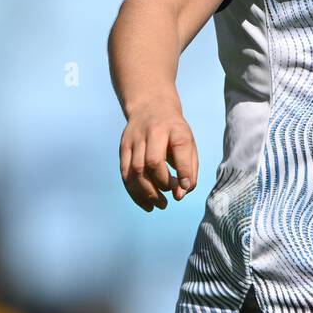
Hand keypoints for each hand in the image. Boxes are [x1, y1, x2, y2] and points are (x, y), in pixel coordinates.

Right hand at [119, 96, 197, 211]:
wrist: (151, 107)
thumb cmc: (174, 133)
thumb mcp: (189, 145)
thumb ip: (189, 171)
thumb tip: (180, 195)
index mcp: (175, 128)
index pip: (180, 147)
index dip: (184, 170)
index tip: (185, 186)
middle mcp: (153, 132)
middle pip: (153, 161)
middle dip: (162, 184)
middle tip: (171, 196)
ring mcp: (135, 139)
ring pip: (136, 170)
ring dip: (147, 193)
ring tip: (160, 205)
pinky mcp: (123, 147)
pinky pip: (125, 174)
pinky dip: (135, 192)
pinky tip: (146, 203)